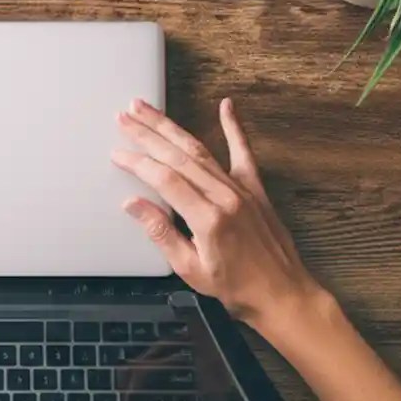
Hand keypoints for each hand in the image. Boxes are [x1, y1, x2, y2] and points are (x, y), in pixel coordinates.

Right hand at [111, 98, 323, 331]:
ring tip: (148, 109)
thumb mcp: (190, 268)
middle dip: (148, 134)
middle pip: (179, 156)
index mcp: (208, 218)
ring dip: (172, 128)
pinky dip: (234, 128)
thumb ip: (161, 233)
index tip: (118, 153)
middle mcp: (226, 197)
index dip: (138, 163)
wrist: (282, 294)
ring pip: (201, 150)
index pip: (165, 180)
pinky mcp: (255, 189)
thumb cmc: (236, 288)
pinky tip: (227, 106)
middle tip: (125, 116)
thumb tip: (133, 206)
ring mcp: (242, 189)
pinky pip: (243, 152)